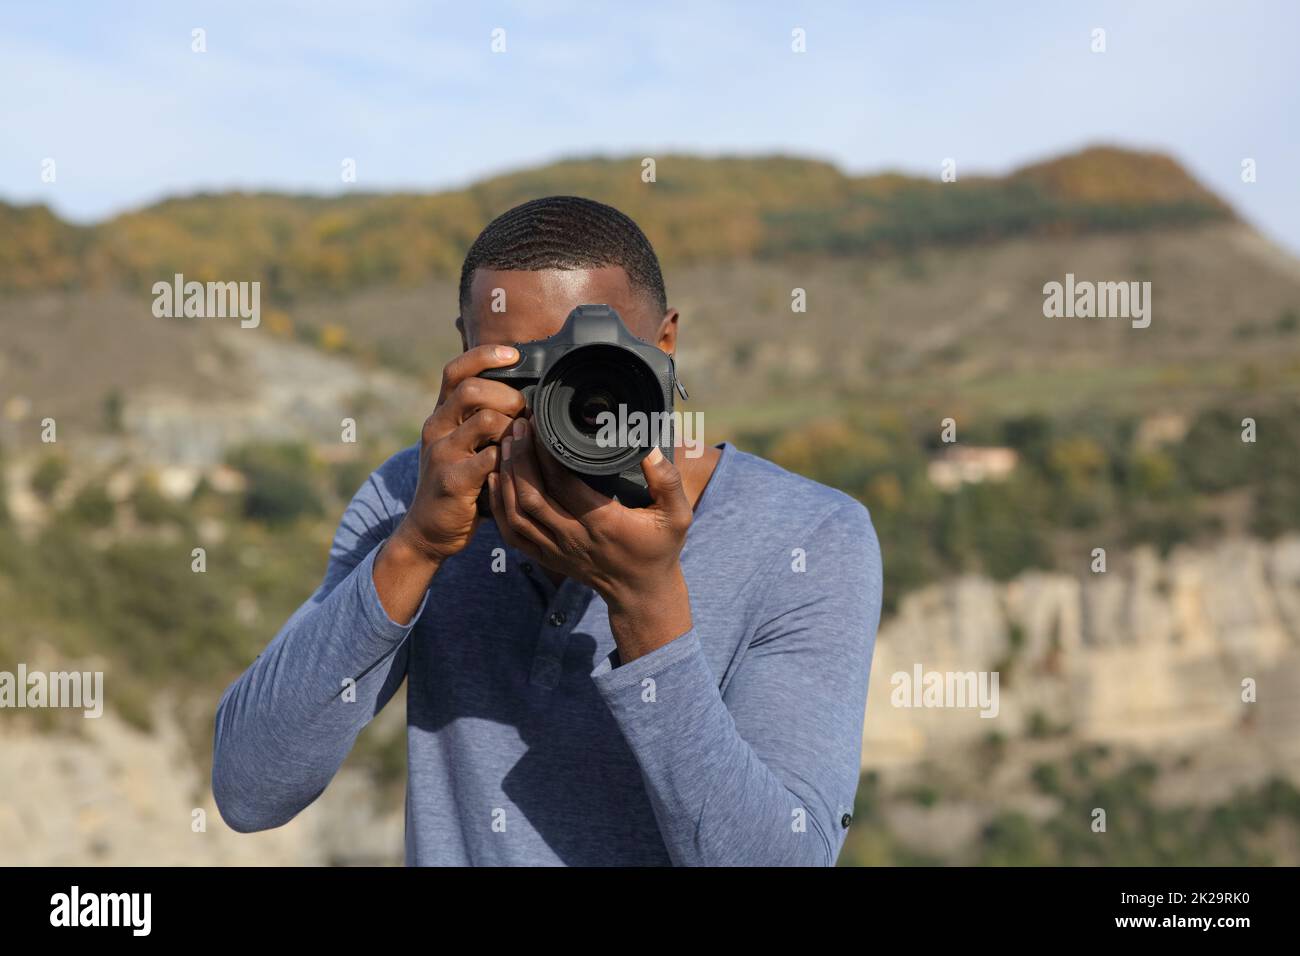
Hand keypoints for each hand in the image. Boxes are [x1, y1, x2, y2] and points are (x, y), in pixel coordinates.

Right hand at [392, 344, 526, 563]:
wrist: (429, 529)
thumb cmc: (458, 484)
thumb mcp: (463, 446)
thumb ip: (481, 421)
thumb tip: (525, 395)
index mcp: (440, 415)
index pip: (456, 370)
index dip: (484, 355)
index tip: (514, 354)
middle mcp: (436, 428)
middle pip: (472, 388)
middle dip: (508, 394)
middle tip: (525, 411)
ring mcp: (442, 453)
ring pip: (486, 419)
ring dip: (514, 425)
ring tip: (522, 440)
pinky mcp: (454, 480)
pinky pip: (491, 457)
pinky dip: (512, 456)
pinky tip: (517, 464)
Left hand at [488, 418, 693, 661]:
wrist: (641, 592)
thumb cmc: (658, 549)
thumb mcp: (677, 516)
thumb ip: (668, 482)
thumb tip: (650, 450)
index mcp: (603, 523)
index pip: (563, 483)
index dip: (546, 452)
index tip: (542, 425)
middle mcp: (573, 537)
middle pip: (532, 495)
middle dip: (520, 458)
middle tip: (519, 426)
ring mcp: (556, 550)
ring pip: (516, 513)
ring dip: (506, 477)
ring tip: (507, 444)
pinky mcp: (546, 557)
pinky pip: (512, 533)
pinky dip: (499, 506)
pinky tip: (496, 480)